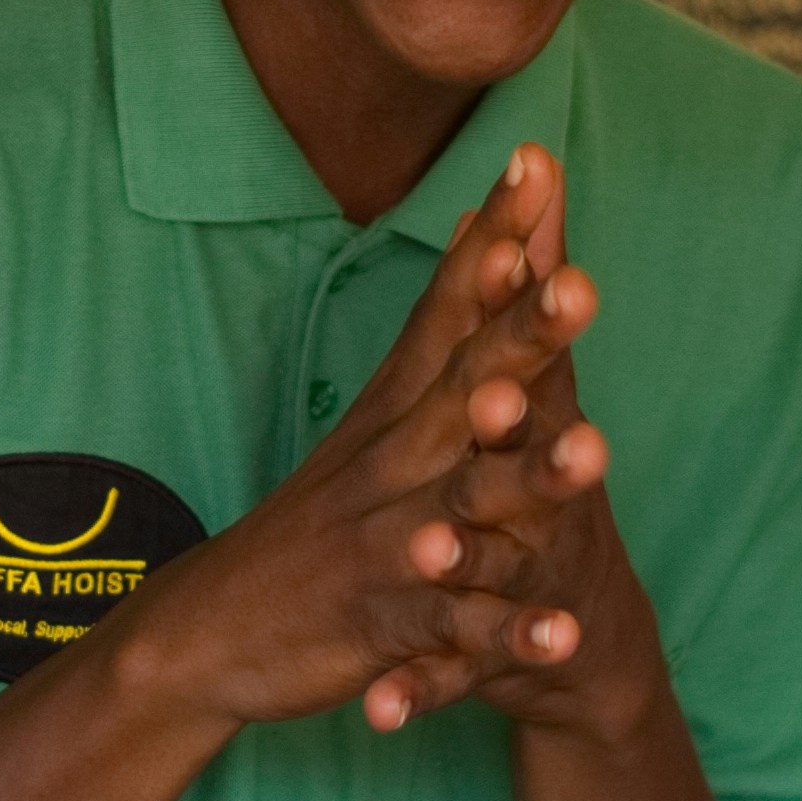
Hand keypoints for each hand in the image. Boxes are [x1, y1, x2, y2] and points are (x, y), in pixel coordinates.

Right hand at [105, 144, 632, 736]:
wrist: (207, 630)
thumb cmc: (314, 518)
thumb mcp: (373, 420)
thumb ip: (439, 330)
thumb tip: (482, 229)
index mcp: (393, 411)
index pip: (444, 308)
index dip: (489, 241)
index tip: (532, 165)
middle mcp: (389, 462)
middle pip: (463, 387)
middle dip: (521, 336)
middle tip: (581, 285)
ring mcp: (385, 542)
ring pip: (466, 503)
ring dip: (529, 480)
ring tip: (594, 452)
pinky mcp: (380, 622)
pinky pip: (454, 630)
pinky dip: (508, 634)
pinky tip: (564, 630)